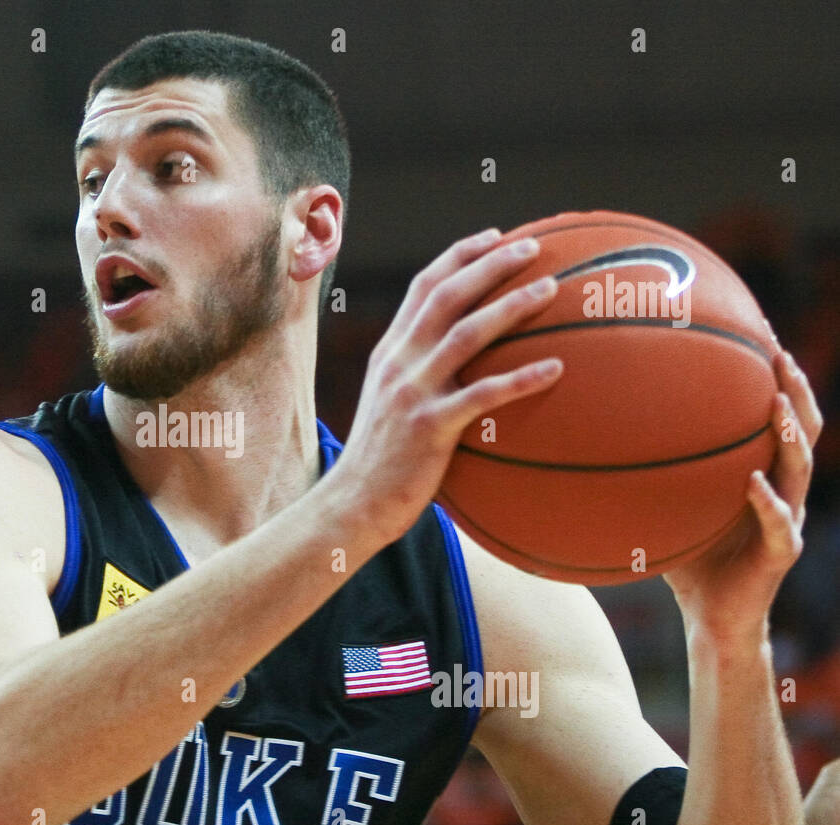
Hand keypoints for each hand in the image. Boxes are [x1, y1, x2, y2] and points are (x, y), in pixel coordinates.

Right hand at [331, 228, 562, 542]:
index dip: (460, 256)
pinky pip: (482, 396)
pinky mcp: (429, 428)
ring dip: (511, 307)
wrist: (354, 501)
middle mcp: (398, 363)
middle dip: (491, 265)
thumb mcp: (389, 403)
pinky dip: (520, 379)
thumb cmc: (383, 458)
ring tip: (551, 290)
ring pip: (466, 334)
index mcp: (390, 352)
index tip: (496, 237)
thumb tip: (461, 358)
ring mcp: (412, 393)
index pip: (423, 287)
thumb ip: (417, 373)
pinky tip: (556, 369)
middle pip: (447, 296)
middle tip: (534, 247)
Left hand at [663, 350, 822, 639]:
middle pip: (803, 428)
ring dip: (790, 433)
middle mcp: (782, 488)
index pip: (778, 412)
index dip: (776, 374)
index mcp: (763, 471)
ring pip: (799, 468)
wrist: (713, 617)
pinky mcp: (780, 552)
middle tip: (777, 351)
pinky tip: (753, 482)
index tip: (760, 330)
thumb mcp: (666, 505)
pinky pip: (778, 523)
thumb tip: (591, 436)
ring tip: (776, 403)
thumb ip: (646, 473)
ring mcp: (786, 519)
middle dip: (794, 388)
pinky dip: (766, 501)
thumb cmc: (689, 558)